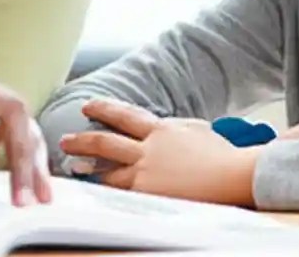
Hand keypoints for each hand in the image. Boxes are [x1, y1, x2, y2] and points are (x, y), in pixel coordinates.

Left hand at [59, 99, 256, 205]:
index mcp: (161, 129)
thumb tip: (164, 127)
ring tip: (71, 167)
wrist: (234, 174)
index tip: (87, 105)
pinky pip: (120, 191)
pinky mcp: (149, 193)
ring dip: (87, 167)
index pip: (125, 114)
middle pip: (106, 140)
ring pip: (108, 168)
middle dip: (82, 139)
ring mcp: (146, 171)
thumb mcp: (197, 130)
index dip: (103, 108)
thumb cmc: (222, 155)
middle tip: (65, 140)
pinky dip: (104, 189)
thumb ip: (175, 128)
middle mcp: (148, 148)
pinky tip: (92, 189)